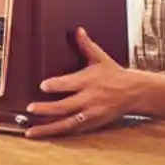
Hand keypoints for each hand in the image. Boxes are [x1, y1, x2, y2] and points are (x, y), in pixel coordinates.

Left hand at [24, 26, 138, 138]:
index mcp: (89, 81)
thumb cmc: (114, 73)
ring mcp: (91, 114)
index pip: (71, 84)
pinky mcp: (93, 124)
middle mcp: (90, 99)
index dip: (56, 85)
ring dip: (48, 128)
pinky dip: (59, 133)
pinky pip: (73, 130)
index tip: (42, 86)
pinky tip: (45, 134)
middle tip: (30, 108)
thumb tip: (78, 30)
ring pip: (67, 123)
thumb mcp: (101, 58)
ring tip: (31, 131)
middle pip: (66, 106)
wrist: (134, 92)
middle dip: (47, 109)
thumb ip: (86, 45)